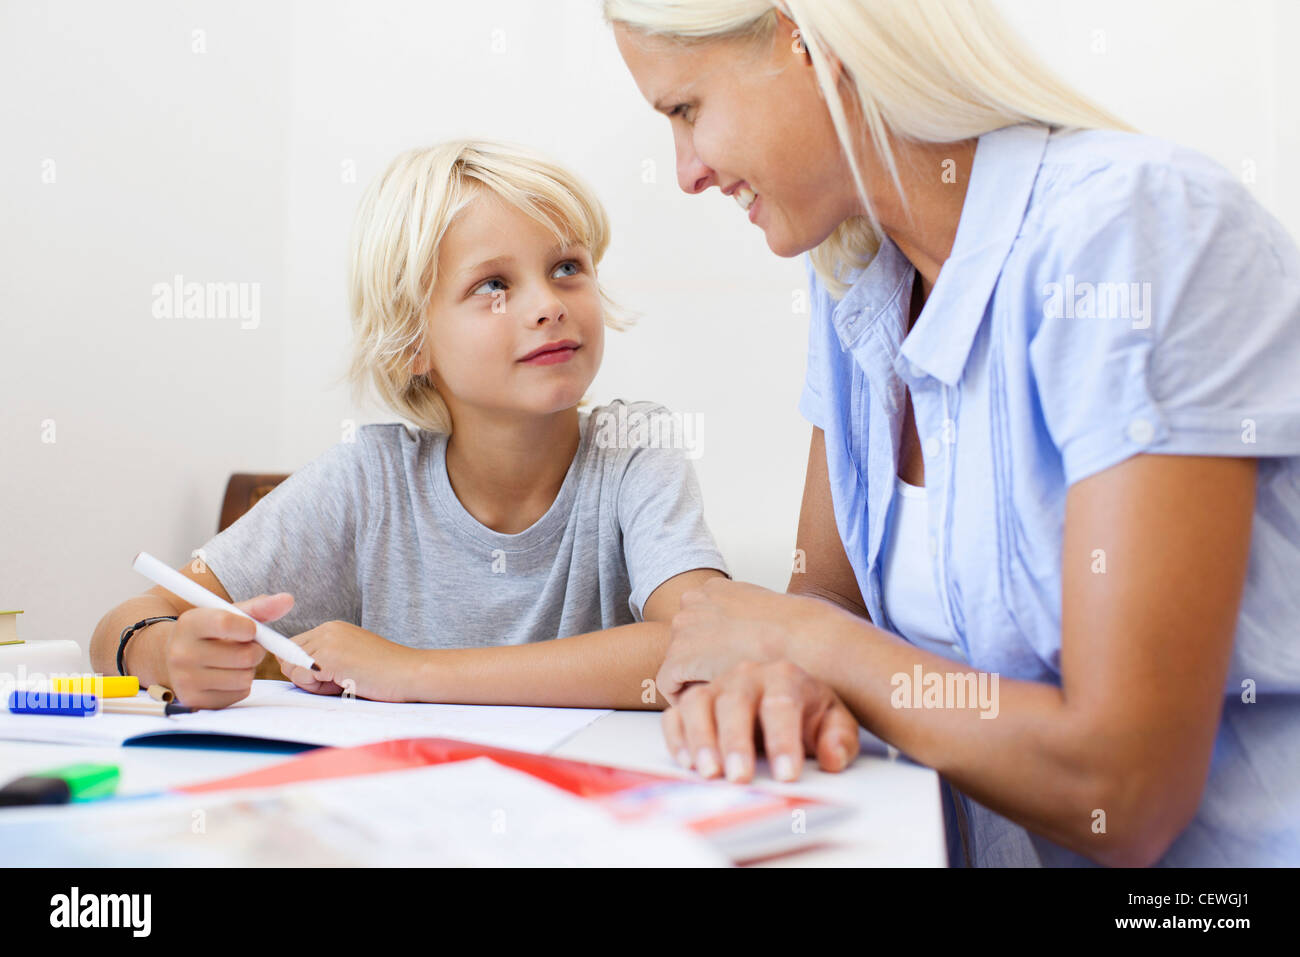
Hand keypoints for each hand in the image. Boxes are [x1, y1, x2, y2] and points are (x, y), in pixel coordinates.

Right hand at [165, 592, 294, 709]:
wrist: (174, 656)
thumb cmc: (210, 631)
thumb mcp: (229, 614)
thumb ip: (260, 608)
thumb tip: (288, 600)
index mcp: (189, 624)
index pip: (227, 624)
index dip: (249, 628)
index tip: (249, 629)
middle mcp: (181, 653)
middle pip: (245, 656)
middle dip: (255, 650)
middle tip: (246, 646)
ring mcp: (185, 681)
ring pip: (244, 678)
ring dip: (249, 669)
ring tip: (235, 661)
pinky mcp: (195, 701)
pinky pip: (239, 694)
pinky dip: (241, 686)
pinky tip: (226, 676)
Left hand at [280, 621, 421, 701]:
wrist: (411, 674)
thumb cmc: (385, 674)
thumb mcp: (349, 659)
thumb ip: (322, 660)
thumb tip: (291, 668)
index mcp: (332, 628)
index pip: (295, 647)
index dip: (306, 668)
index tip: (336, 674)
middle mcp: (327, 629)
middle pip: (288, 655)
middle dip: (305, 674)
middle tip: (339, 679)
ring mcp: (327, 640)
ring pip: (291, 666)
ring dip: (312, 683)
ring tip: (344, 680)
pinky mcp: (328, 656)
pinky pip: (300, 676)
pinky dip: (317, 688)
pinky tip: (344, 683)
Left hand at [656, 578, 834, 703]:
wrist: (802, 640)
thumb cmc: (795, 631)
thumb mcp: (764, 611)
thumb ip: (743, 620)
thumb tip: (745, 637)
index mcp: (713, 589)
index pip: (697, 623)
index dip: (709, 648)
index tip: (725, 666)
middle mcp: (692, 602)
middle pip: (684, 642)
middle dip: (699, 663)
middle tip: (723, 687)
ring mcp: (683, 628)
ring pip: (677, 664)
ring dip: (694, 681)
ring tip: (720, 699)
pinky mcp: (679, 658)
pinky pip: (668, 684)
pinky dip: (683, 698)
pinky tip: (710, 709)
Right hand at [663, 660, 859, 783]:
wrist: (785, 700)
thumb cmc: (807, 714)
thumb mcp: (834, 724)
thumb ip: (839, 739)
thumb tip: (832, 757)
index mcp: (784, 677)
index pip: (781, 705)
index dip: (783, 741)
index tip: (787, 775)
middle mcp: (746, 676)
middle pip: (735, 702)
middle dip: (737, 741)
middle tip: (741, 778)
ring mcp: (716, 687)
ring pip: (698, 703)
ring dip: (701, 739)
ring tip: (709, 773)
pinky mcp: (693, 703)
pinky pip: (675, 715)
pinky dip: (676, 738)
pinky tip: (687, 763)